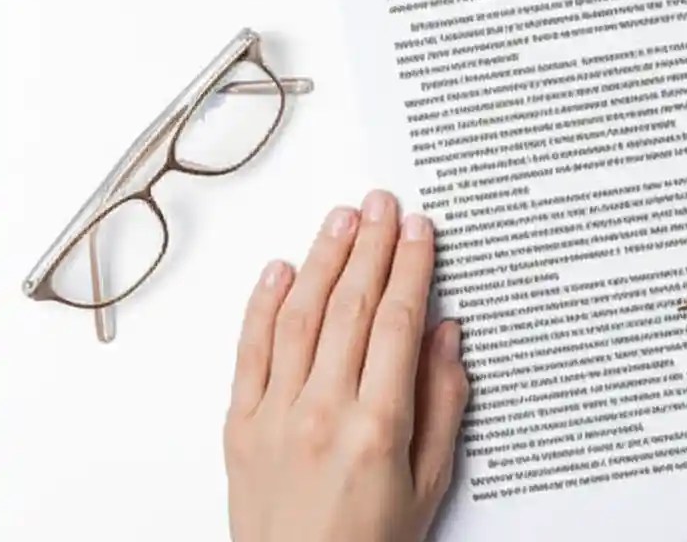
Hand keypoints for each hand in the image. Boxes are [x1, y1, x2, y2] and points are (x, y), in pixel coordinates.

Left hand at [224, 190, 468, 541]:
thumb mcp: (429, 483)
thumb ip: (442, 405)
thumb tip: (446, 337)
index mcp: (378, 426)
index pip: (398, 322)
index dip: (412, 267)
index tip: (421, 231)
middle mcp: (323, 411)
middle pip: (351, 306)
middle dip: (372, 246)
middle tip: (384, 204)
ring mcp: (275, 414)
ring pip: (300, 315)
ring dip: (323, 258)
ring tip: (342, 219)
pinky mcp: (240, 423)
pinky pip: (250, 350)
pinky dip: (263, 303)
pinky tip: (280, 268)